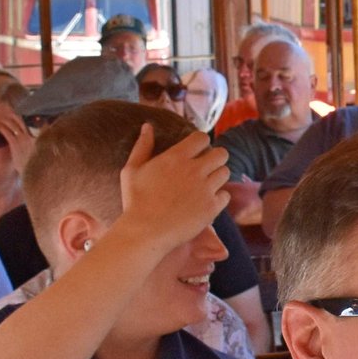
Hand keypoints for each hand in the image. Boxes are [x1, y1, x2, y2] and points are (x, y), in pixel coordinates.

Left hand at [0, 110, 36, 175]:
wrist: (31, 173)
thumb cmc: (36, 163)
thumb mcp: (42, 152)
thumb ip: (41, 141)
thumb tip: (44, 134)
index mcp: (39, 137)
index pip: (36, 122)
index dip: (31, 116)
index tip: (27, 113)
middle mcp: (31, 136)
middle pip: (22, 120)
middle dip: (15, 115)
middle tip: (11, 113)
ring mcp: (23, 140)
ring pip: (13, 124)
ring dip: (7, 120)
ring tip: (3, 120)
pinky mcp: (14, 144)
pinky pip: (7, 132)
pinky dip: (2, 128)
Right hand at [114, 125, 228, 252]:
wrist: (145, 232)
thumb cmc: (135, 201)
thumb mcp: (131, 170)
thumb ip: (142, 146)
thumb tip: (148, 126)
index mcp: (176, 157)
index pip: (202, 138)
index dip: (201, 143)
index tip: (196, 151)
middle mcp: (195, 170)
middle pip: (221, 153)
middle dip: (216, 157)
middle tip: (207, 167)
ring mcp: (205, 189)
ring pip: (225, 172)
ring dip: (218, 176)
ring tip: (207, 183)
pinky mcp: (212, 208)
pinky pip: (226, 195)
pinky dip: (219, 197)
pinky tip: (207, 201)